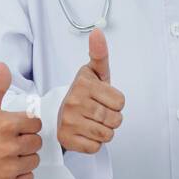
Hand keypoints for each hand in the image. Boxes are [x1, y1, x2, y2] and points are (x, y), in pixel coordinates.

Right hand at [0, 63, 42, 178]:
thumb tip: (3, 67)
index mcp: (7, 124)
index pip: (36, 124)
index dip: (28, 123)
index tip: (17, 126)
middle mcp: (9, 147)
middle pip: (37, 142)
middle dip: (27, 139)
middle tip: (12, 139)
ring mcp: (7, 168)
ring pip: (34, 160)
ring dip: (25, 156)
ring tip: (10, 152)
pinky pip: (28, 178)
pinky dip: (21, 173)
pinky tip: (8, 165)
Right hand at [57, 28, 124, 153]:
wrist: (58, 114)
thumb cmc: (83, 93)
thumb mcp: (94, 72)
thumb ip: (100, 53)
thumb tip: (98, 30)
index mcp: (83, 84)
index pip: (120, 102)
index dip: (116, 103)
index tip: (103, 99)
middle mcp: (74, 101)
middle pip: (116, 119)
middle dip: (112, 119)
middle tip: (98, 112)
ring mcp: (69, 122)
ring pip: (107, 135)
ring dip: (104, 131)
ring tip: (92, 122)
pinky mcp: (67, 139)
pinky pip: (96, 147)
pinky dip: (94, 143)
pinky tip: (85, 133)